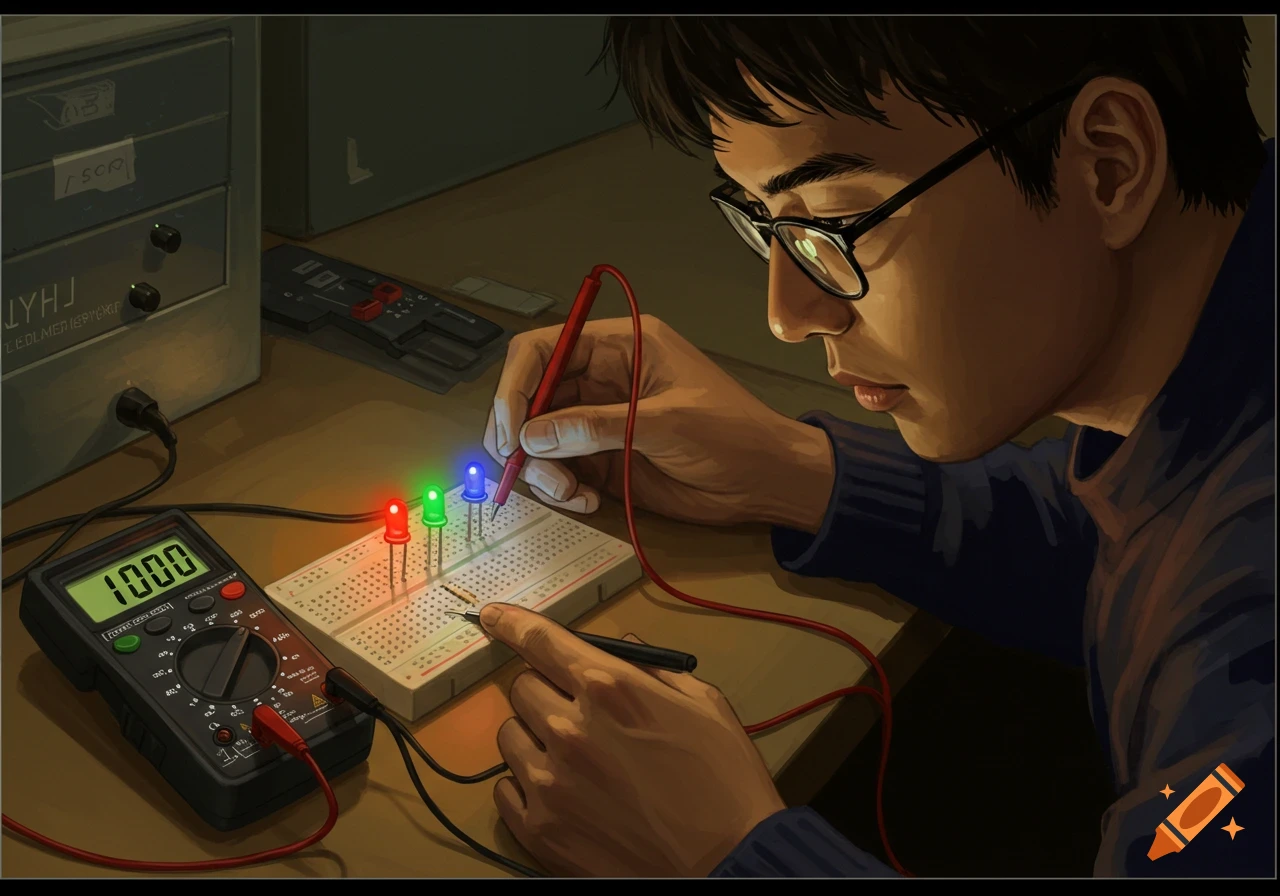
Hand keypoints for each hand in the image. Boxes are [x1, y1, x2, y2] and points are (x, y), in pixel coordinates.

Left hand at [482, 603, 786, 876]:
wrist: (728, 866)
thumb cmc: (725, 784)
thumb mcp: (705, 707)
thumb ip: (654, 671)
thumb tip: (619, 650)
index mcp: (610, 690)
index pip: (540, 641)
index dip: (511, 623)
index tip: (492, 616)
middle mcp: (569, 730)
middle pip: (521, 686)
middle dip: (546, 689)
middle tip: (578, 711)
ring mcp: (549, 785)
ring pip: (508, 736)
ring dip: (534, 736)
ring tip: (572, 757)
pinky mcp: (540, 831)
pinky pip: (504, 790)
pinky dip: (526, 785)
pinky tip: (562, 793)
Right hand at [485, 315, 834, 530]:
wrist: (766, 481)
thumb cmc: (733, 434)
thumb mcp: (666, 422)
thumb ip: (597, 426)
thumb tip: (534, 434)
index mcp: (621, 347)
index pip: (545, 348)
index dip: (517, 384)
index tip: (509, 428)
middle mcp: (602, 379)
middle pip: (532, 395)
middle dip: (521, 434)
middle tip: (521, 469)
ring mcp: (599, 421)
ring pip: (540, 438)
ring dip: (541, 469)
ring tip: (568, 492)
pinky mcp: (602, 458)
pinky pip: (560, 469)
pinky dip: (560, 488)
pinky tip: (585, 501)